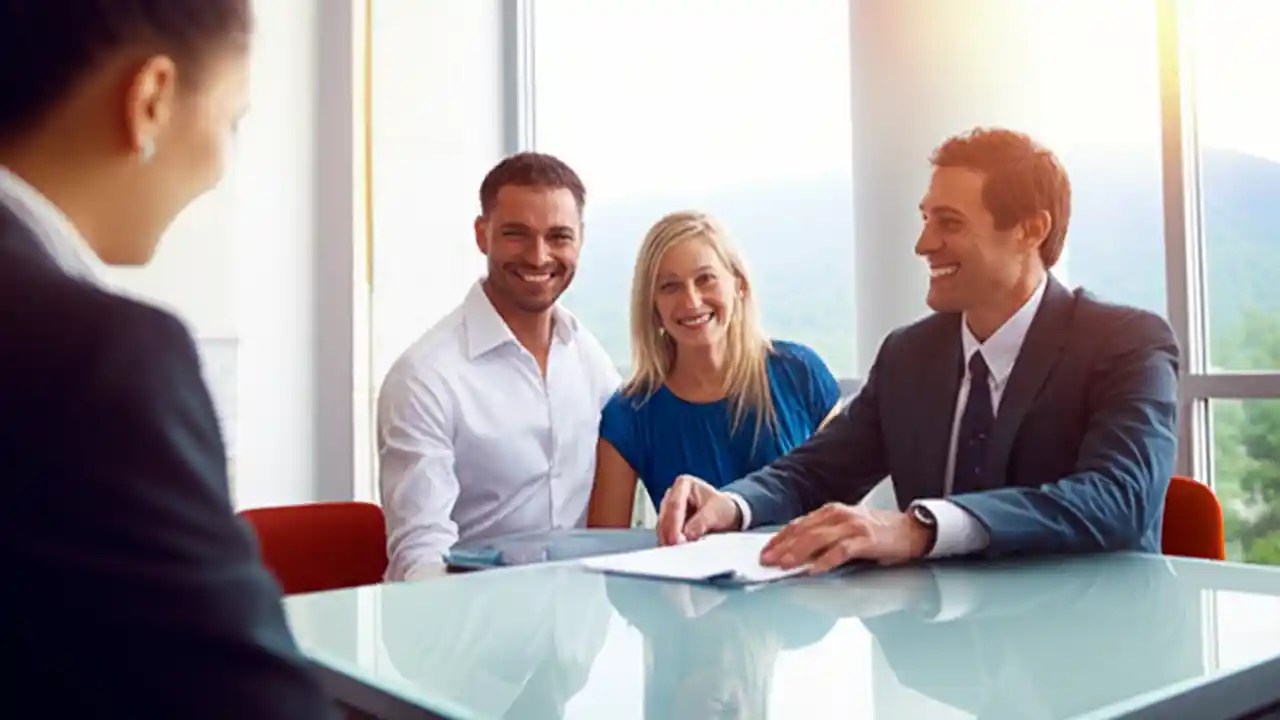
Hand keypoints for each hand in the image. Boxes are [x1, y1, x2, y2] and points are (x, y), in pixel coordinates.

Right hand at [656, 474, 741, 545]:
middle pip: (665, 516)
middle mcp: (672, 494)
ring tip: (676, 553)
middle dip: (669, 534)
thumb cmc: (722, 508)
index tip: (677, 540)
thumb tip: (687, 535)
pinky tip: (675, 551)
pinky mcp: (669, 523)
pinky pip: (664, 533)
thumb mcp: (716, 513)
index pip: (674, 505)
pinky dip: (669, 542)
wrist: (728, 516)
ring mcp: (669, 509)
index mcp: (684, 484)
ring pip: (662, 526)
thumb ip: (701, 522)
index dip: (674, 524)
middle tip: (676, 548)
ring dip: (667, 539)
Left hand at [760, 503, 932, 573]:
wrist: (910, 529)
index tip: (765, 550)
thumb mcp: (845, 528)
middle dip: (782, 547)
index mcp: (831, 512)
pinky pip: (841, 551)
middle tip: (767, 561)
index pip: (798, 524)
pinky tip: (814, 570)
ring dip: (798, 553)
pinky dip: (825, 561)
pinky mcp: (866, 540)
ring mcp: (853, 527)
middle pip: (804, 531)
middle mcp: (839, 515)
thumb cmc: (876, 532)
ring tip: (784, 565)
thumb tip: (795, 551)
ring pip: (818, 539)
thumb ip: (823, 535)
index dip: (779, 538)